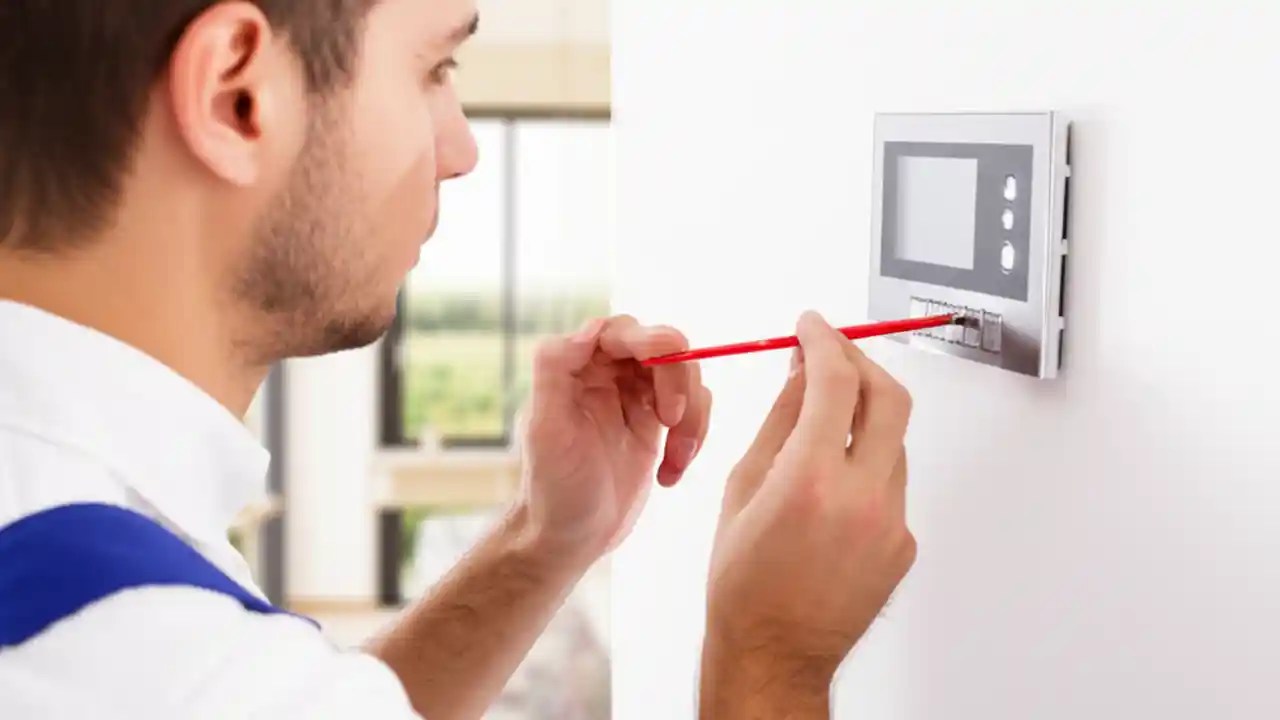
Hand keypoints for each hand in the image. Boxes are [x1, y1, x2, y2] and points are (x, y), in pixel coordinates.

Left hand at [515, 315, 712, 566]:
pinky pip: (693, 407)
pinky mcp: (655, 423)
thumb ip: (556, 368)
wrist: (569, 539)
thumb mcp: (546, 430)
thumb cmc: (552, 488)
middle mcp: (607, 372)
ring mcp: (634, 396)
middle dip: (678, 383)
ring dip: (692, 418)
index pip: (624, 331)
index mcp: (577, 365)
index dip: (653, 346)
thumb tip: (591, 327)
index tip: (662, 395)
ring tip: (676, 460)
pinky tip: (671, 474)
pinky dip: (694, 438)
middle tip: (670, 424)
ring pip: (686, 375)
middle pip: (665, 346)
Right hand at [700, 311, 916, 715]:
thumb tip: (799, 372)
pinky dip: (866, 467)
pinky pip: (892, 484)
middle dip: (862, 361)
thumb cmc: (743, 581)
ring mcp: (890, 523)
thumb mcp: (743, 486)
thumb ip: (779, 421)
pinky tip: (833, 487)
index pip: (834, 380)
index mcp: (810, 479)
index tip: (812, 327)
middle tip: (834, 352)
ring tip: (823, 429)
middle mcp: (861, 497)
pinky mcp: (904, 544)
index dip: (824, 340)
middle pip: (888, 397)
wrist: (773, 650)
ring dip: (862, 419)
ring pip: (891, 441)